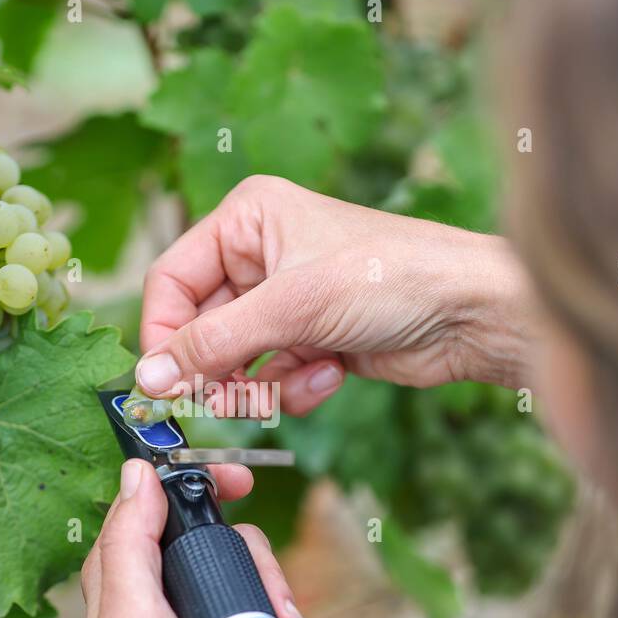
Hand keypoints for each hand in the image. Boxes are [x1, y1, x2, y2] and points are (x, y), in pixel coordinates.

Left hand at [82, 458, 322, 617]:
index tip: (242, 480)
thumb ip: (130, 542)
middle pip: (224, 545)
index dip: (201, 483)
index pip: (160, 504)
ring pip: (254, 586)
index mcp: (126, 580)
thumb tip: (136, 473)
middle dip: (262, 569)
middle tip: (279, 606)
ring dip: (282, 610)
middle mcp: (158, 600)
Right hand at [137, 175, 535, 416]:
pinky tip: (332, 373)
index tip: (163, 384)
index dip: (165, 334)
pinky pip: (272, 376)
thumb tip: (147, 378)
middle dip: (221, 367)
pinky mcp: (311, 338)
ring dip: (261, 383)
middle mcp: (260, 255)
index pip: (172, 281)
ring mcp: (286, 300)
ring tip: (298, 378)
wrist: (470, 313)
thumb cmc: (390, 278)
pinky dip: (295, 386)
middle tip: (230, 398)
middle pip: (200, 326)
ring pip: (235, 360)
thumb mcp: (290, 307)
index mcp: (246, 219)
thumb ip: (211, 344)